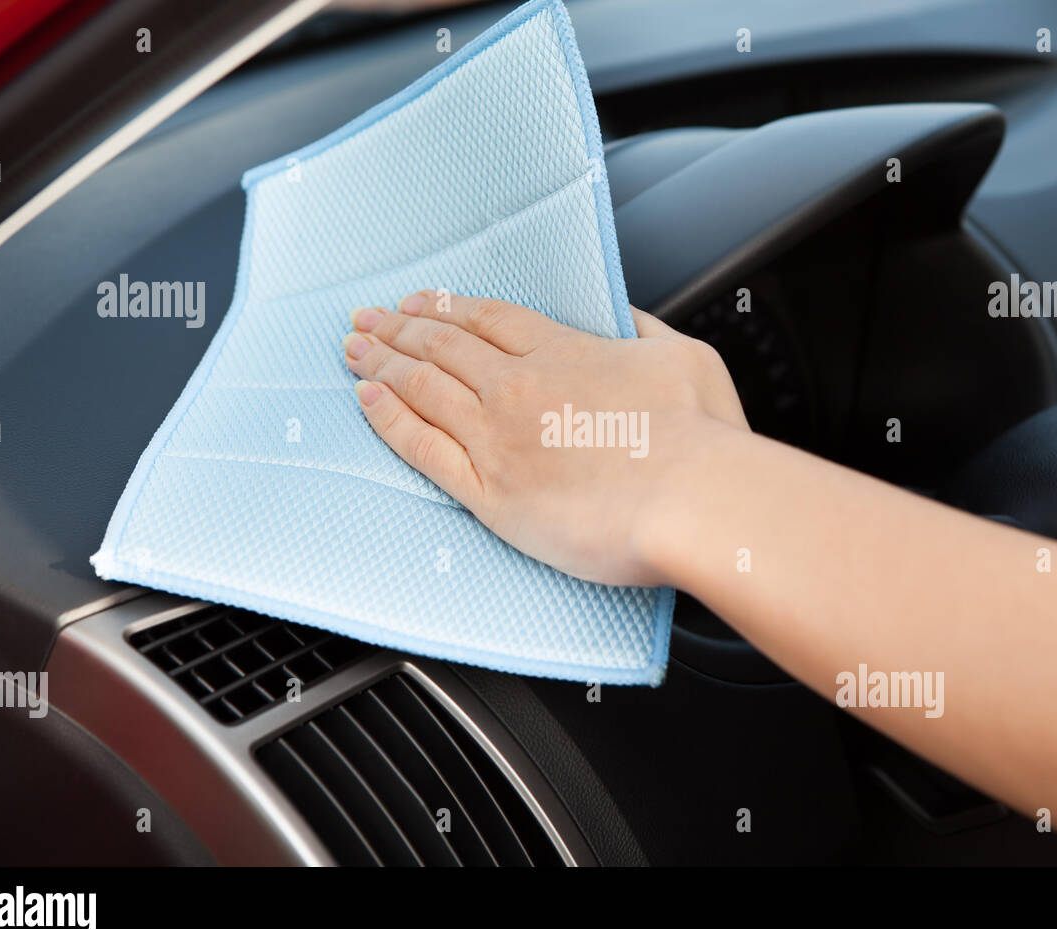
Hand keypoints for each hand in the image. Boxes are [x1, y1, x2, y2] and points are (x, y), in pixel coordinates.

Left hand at [343, 292, 747, 585]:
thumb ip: (644, 332)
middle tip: (364, 320)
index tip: (417, 302)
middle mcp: (519, 388)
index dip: (445, 307)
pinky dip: (390, 422)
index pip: (488, 319)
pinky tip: (366, 402)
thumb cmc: (703, 436)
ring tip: (353, 352)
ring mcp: (499, 439)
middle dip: (398, 329)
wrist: (694, 498)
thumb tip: (625, 318)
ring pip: (423, 390)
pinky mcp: (491, 493)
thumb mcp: (685, 356)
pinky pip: (424, 450)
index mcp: (564, 353)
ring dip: (382, 365)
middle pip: (442, 347)